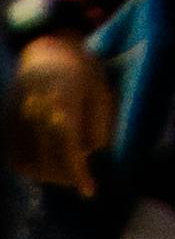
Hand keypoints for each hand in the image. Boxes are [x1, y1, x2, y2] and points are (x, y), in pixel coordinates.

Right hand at [13, 33, 110, 197]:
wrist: (47, 48)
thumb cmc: (81, 69)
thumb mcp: (100, 90)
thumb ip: (99, 122)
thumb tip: (91, 153)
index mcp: (62, 102)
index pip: (68, 148)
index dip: (78, 173)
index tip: (90, 191)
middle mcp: (35, 112)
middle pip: (48, 161)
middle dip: (67, 176)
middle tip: (80, 178)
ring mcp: (17, 118)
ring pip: (29, 163)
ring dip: (48, 174)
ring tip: (65, 172)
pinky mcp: (7, 122)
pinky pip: (15, 156)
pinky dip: (30, 167)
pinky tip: (45, 165)